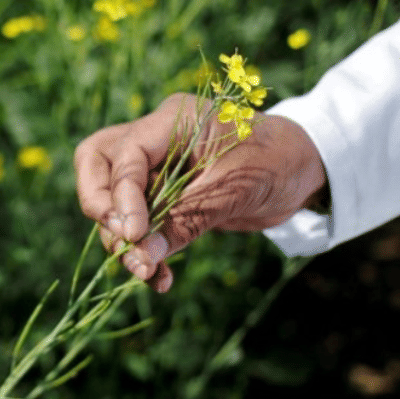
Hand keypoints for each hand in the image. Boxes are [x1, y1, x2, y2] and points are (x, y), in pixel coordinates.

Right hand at [74, 93, 327, 291]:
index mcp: (172, 121)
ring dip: (121, 239)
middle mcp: (154, 138)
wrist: (303, 170)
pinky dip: (142, 249)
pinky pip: (135, 220)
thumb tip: (141, 256)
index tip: (132, 236)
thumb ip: (185, 220)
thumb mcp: (233, 191)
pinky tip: (158, 277)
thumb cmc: (275, 164)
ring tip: (146, 272)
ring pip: (108, 195)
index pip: (125, 155)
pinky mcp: (160, 193)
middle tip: (122, 240)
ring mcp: (154, 165)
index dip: (122, 197)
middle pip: (96, 162)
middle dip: (101, 206)